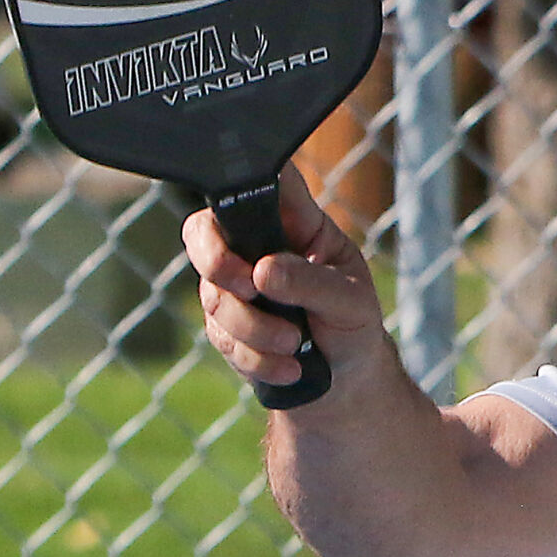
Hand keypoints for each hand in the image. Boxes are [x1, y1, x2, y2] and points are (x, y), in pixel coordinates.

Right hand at [183, 163, 388, 390]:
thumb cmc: (354, 325)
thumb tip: (263, 271)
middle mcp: (256, 246)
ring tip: (296, 344)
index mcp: (295, 223)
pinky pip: (219, 336)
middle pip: (203, 229)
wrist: (345, 381)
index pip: (265, 180)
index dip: (245, 174)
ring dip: (254, 328)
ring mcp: (234, 285)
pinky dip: (256, 357)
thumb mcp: (351, 302)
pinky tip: (289, 367)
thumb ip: (312, 283)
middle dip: (218, 263)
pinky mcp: (223, 325)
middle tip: (251, 289)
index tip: (245, 205)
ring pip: (213, 294)